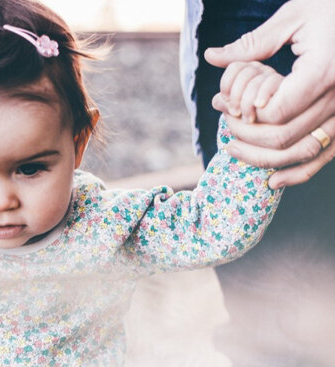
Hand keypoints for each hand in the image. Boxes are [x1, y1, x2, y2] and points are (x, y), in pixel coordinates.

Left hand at [204, 0, 334, 186]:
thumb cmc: (334, 9)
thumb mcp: (295, 17)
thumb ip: (252, 43)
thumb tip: (212, 56)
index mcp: (324, 71)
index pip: (275, 112)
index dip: (244, 115)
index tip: (223, 105)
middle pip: (283, 137)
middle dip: (245, 136)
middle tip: (223, 127)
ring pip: (302, 152)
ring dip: (263, 159)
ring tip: (233, 151)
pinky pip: (324, 157)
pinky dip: (298, 173)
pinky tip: (272, 182)